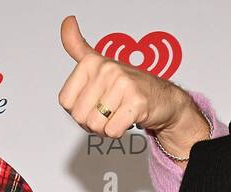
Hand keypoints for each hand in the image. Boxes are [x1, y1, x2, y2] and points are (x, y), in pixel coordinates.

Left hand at [57, 15, 207, 153]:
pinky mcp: (136, 102)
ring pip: (96, 125)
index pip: (66, 102)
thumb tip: (67, 21)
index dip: (78, 111)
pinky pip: (112, 131)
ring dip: (106, 128)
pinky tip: (128, 119)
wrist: (164, 98)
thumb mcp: (99, 64)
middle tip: (108, 111)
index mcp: (92, 62)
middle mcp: (107, 69)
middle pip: (80, 116)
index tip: (93, 103)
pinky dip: (119, 131)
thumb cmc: (128, 85)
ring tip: (118, 114)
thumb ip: (78, 46)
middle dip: (92, 122)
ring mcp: (123, 84)